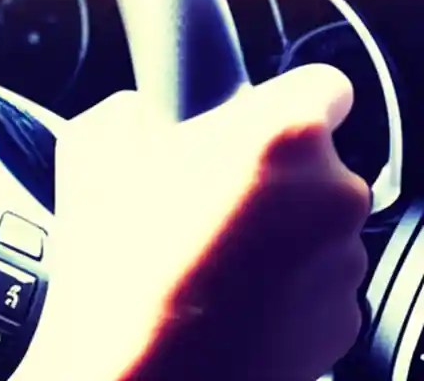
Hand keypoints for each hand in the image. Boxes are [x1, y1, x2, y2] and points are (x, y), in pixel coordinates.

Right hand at [23, 65, 368, 380]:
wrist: (138, 379)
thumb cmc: (117, 271)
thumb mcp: (90, 154)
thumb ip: (130, 112)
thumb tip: (141, 113)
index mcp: (283, 136)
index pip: (324, 83)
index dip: (280, 102)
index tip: (247, 126)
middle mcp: (334, 194)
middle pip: (315, 162)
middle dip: (267, 176)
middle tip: (201, 202)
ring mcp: (345, 263)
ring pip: (315, 225)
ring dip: (273, 234)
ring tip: (202, 261)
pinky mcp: (343, 320)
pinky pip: (315, 282)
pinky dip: (280, 287)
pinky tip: (222, 302)